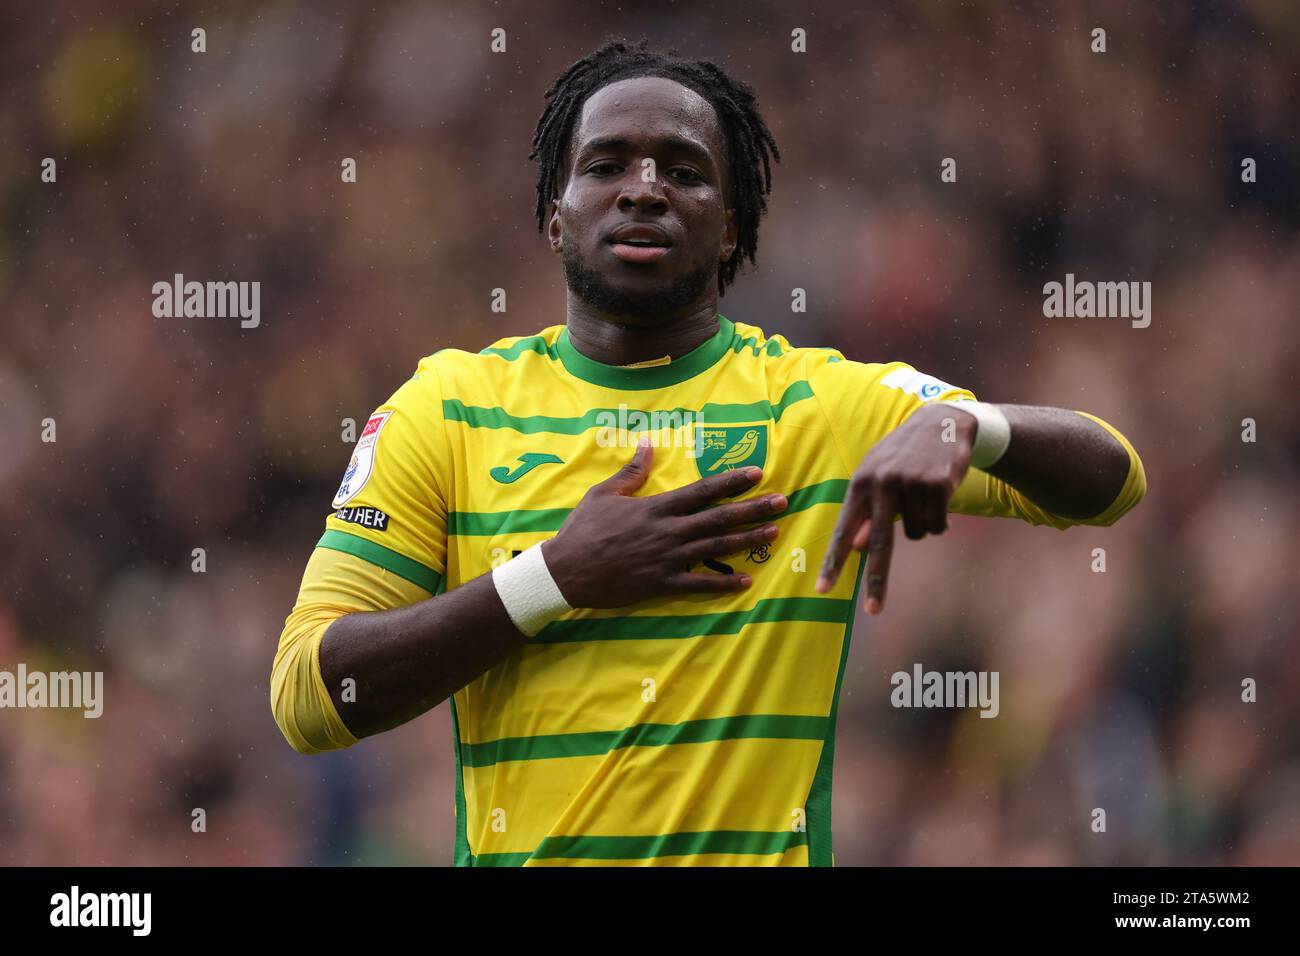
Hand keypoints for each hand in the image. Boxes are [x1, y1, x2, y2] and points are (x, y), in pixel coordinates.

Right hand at [541, 437, 787, 608]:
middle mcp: (668, 531)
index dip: (732, 481)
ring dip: (747, 540)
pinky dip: (723, 583)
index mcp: (656, 507)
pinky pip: (699, 585)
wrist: (566, 570)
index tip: (757, 473)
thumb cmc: (583, 530)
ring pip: (716, 548)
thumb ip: (632, 471)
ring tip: (773, 532)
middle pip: (719, 518)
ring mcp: (668, 559)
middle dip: (753, 509)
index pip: (703, 490)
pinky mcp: (662, 584)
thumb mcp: (604, 494)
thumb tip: (648, 444)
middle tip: (782, 502)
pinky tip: (746, 581)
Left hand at [815, 404, 975, 612]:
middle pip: (879, 543)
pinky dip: (940, 520)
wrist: (941, 423)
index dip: (833, 562)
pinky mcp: (938, 485)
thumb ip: (865, 512)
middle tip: (873, 610)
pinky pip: (938, 526)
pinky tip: (939, 496)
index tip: (822, 589)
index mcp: (861, 483)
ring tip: (923, 498)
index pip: (843, 530)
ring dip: (923, 525)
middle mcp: (882, 484)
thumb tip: (854, 547)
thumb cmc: (902, 456)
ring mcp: (911, 484)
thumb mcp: (878, 478)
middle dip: (876, 580)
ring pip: (917, 534)